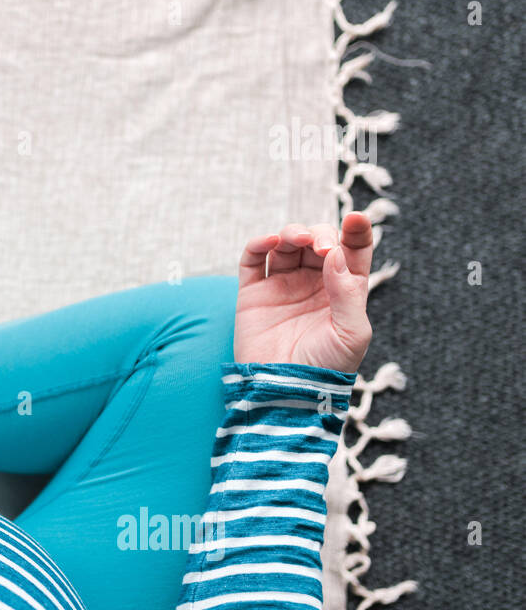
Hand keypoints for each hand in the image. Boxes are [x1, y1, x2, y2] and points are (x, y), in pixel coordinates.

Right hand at [233, 212, 373, 372]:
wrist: (285, 391)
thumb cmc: (325, 367)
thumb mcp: (352, 332)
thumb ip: (348, 291)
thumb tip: (335, 253)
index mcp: (343, 291)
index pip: (353, 251)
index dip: (356, 231)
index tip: (355, 219)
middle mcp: (314, 284)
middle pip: (319, 241)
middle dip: (321, 233)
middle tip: (321, 246)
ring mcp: (282, 286)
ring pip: (287, 243)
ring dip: (293, 232)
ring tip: (297, 239)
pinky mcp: (254, 293)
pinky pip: (253, 259)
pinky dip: (259, 243)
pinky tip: (269, 242)